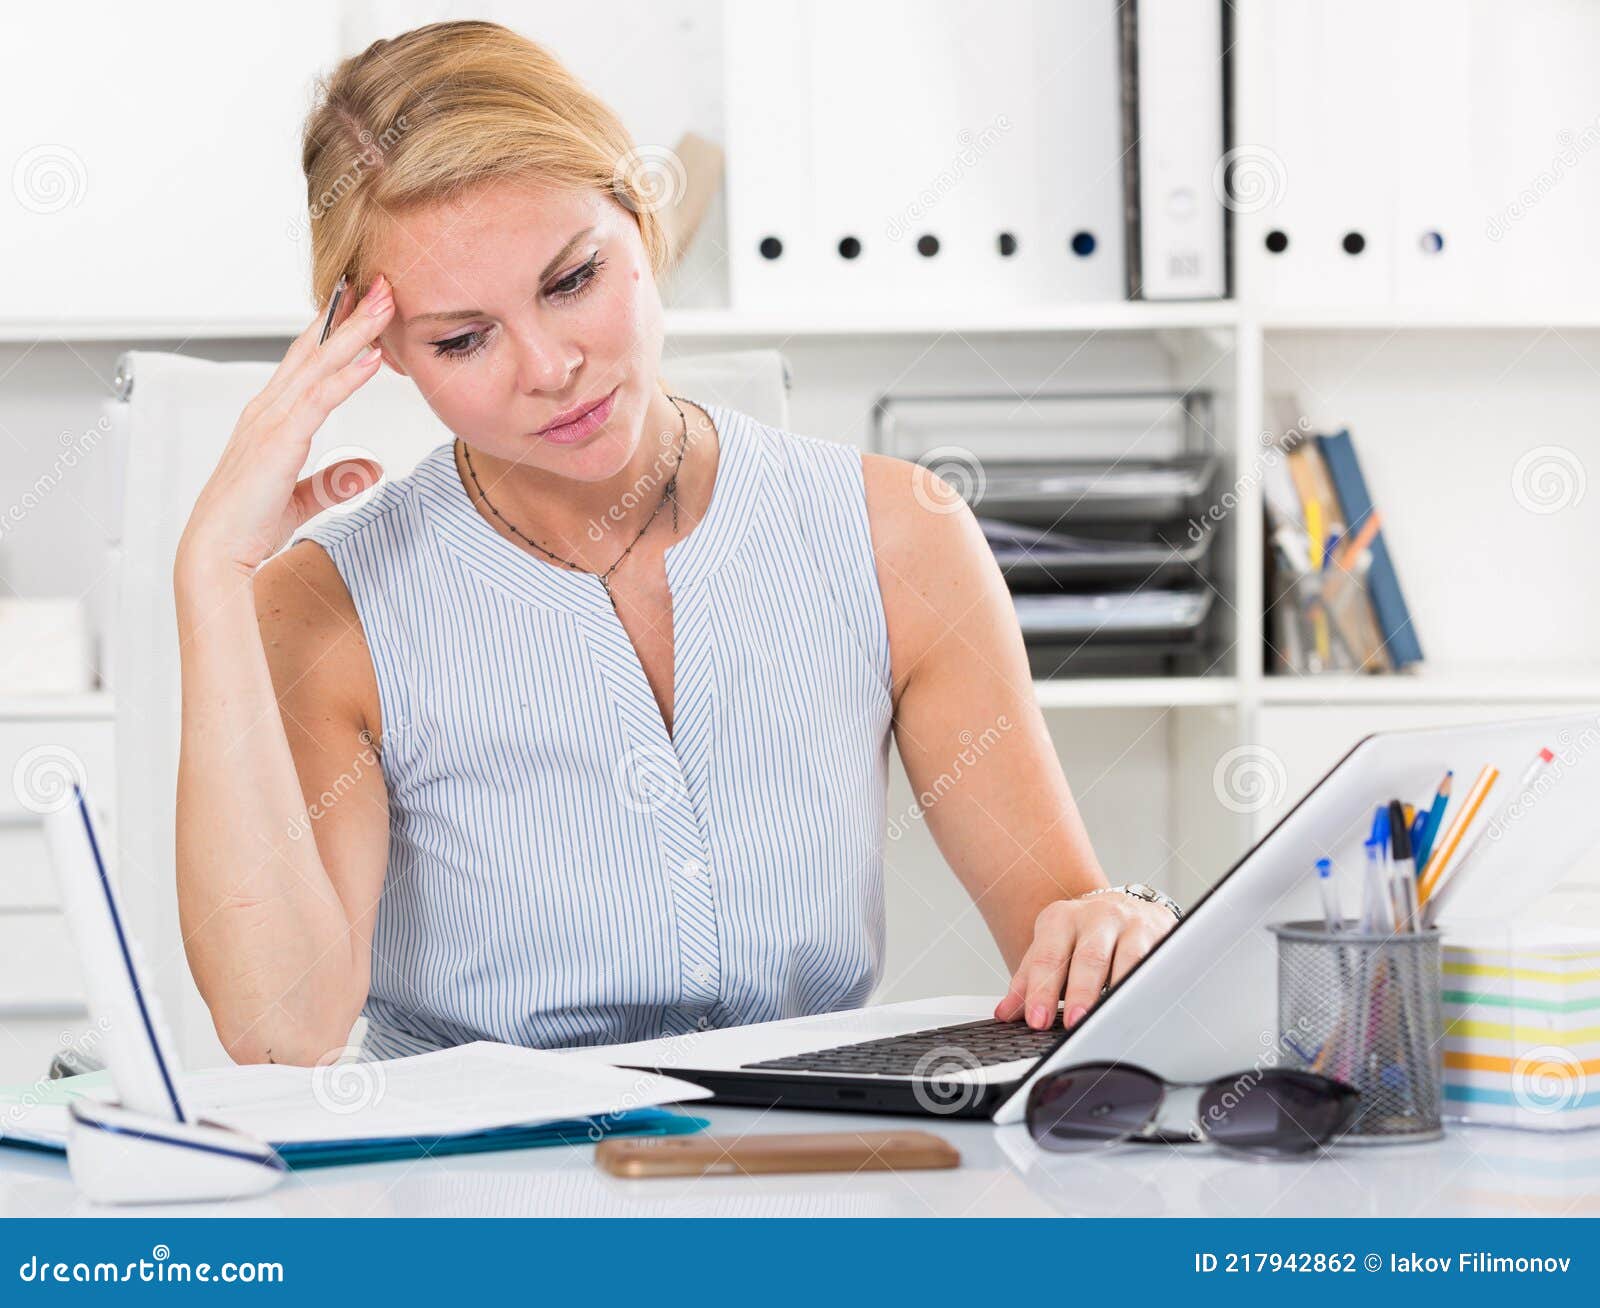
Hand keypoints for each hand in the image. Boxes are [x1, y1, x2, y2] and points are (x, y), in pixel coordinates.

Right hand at [176, 273, 394, 581]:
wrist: (217, 552)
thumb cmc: (248, 525)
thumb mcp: (302, 498)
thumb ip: (336, 480)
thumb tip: (371, 468)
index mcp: (270, 417)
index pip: (308, 362)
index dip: (336, 331)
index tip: (364, 305)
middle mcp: (267, 409)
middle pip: (314, 349)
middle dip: (349, 314)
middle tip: (381, 284)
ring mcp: (270, 421)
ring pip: (319, 364)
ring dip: (355, 332)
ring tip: (385, 303)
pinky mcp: (278, 441)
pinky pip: (319, 400)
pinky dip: (347, 376)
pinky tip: (372, 357)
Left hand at [993, 891, 1176, 1029]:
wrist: (1122, 904)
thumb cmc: (1081, 936)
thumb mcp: (1049, 949)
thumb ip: (1027, 981)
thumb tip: (1004, 1013)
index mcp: (1061, 918)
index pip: (1048, 957)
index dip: (1041, 989)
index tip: (1037, 1020)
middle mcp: (1097, 916)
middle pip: (1088, 957)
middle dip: (1080, 992)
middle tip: (1073, 1024)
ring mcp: (1132, 923)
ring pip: (1128, 958)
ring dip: (1119, 990)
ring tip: (1109, 1018)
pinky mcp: (1161, 933)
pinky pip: (1158, 962)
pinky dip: (1152, 984)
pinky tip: (1146, 1004)